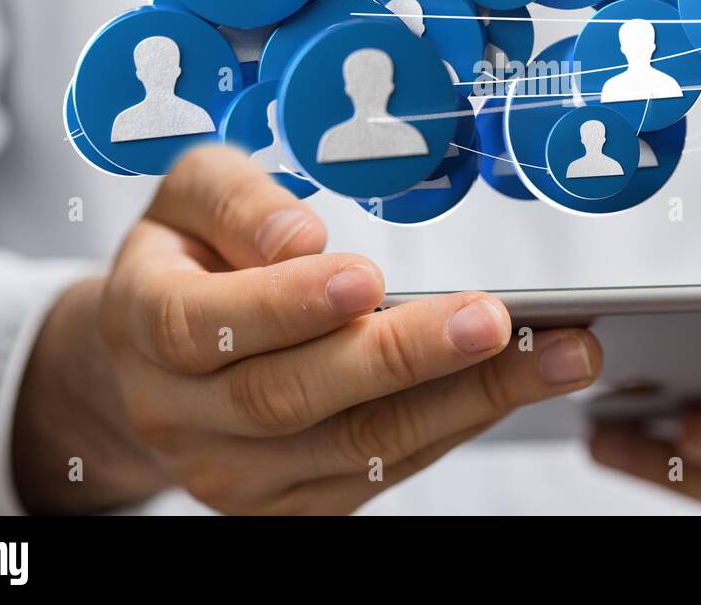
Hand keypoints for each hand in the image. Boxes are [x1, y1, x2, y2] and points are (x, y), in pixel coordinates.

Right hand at [13, 145, 600, 513]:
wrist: (158, 357)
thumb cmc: (189, 258)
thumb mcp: (187, 197)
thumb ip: (235, 201)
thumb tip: (298, 240)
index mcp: (145, 323)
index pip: (207, 325)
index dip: (286, 305)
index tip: (367, 275)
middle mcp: (182, 414)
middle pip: (293, 398)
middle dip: (406, 357)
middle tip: (495, 318)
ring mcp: (236, 473)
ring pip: (355, 447)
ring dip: (465, 399)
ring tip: (556, 353)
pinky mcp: (290, 504)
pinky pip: (381, 473)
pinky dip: (456, 425)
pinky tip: (515, 384)